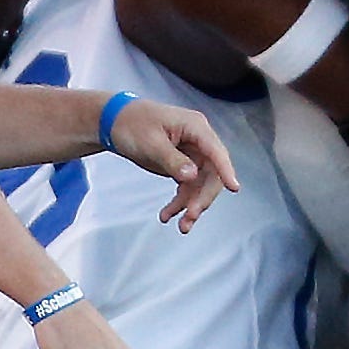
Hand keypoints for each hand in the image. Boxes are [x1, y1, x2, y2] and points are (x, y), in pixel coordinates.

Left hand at [106, 97, 240, 230]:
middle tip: (191, 216)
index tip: (234, 188)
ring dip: (192, 205)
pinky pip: (187, 187)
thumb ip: (172, 160)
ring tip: (181, 225)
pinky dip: (180, 203)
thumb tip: (192, 176)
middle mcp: (198, 141)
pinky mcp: (182, 165)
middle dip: (203, 197)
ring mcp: (191, 154)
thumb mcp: (151, 143)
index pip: (216, 151)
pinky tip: (168, 215)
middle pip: (211, 173)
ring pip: (200, 185)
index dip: (226, 170)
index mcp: (195, 127)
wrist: (114, 122)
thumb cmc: (132, 124)